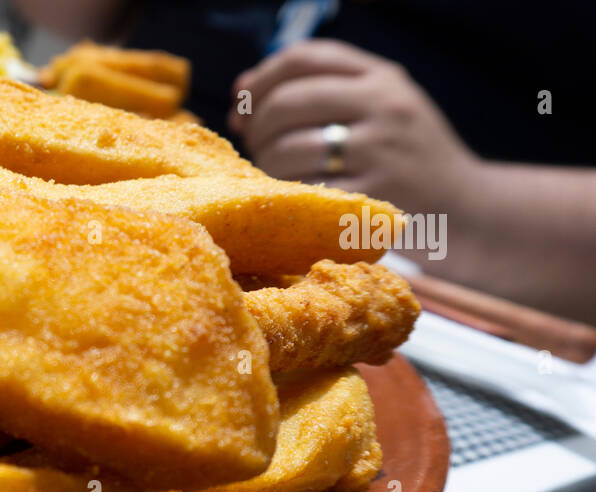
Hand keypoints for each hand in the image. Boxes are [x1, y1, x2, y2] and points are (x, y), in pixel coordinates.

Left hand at [228, 40, 476, 212]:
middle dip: (257, 128)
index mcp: (382, 77)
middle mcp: (382, 106)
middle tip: (257, 148)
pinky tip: (293, 201)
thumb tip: (242, 95)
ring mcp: (379, 151)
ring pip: (287, 149)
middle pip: (286, 102)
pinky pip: (303, 191)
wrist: (471, 211)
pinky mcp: (372, 196)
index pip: (303, 58)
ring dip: (266, 166)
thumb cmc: (410, 160)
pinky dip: (286, 196)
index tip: (242, 105)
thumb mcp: (384, 108)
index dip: (261, 80)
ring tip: (277, 176)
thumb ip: (325, 92)